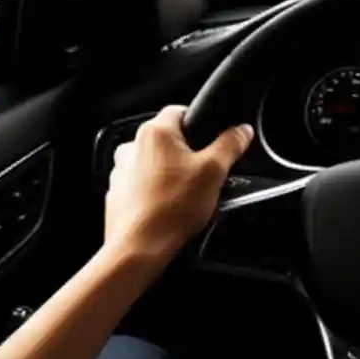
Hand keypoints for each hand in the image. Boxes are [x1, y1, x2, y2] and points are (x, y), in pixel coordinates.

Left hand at [106, 105, 253, 268]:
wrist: (139, 247)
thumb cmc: (172, 208)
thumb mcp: (214, 172)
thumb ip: (230, 144)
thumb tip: (242, 130)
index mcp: (155, 132)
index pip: (180, 111)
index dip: (199, 123)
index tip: (212, 139)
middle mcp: (132, 146)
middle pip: (167, 139)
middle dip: (186, 153)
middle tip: (204, 173)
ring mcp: (121, 171)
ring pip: (153, 163)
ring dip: (169, 173)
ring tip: (187, 195)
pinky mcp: (117, 194)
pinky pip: (141, 185)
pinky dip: (154, 192)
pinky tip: (169, 208)